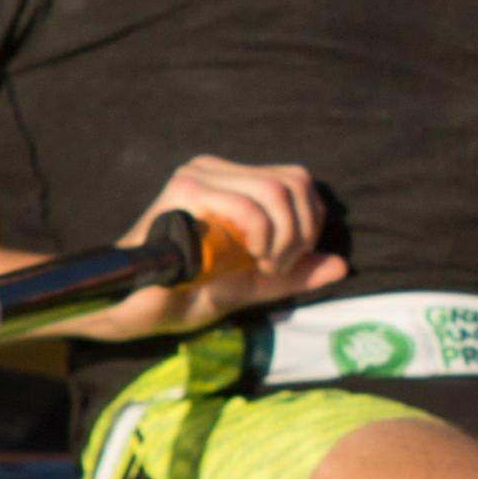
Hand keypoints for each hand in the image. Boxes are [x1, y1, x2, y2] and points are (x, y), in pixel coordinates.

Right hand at [84, 154, 344, 337]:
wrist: (135, 308)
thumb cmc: (186, 294)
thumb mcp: (252, 284)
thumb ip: (295, 273)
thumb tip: (342, 265)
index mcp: (233, 182)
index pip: (298, 181)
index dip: (308, 224)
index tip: (285, 263)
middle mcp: (217, 169)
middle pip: (296, 182)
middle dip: (300, 233)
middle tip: (275, 267)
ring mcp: (200, 175)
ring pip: (279, 190)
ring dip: (283, 238)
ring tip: (261, 266)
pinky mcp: (186, 189)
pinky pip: (249, 206)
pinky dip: (263, 239)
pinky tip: (248, 261)